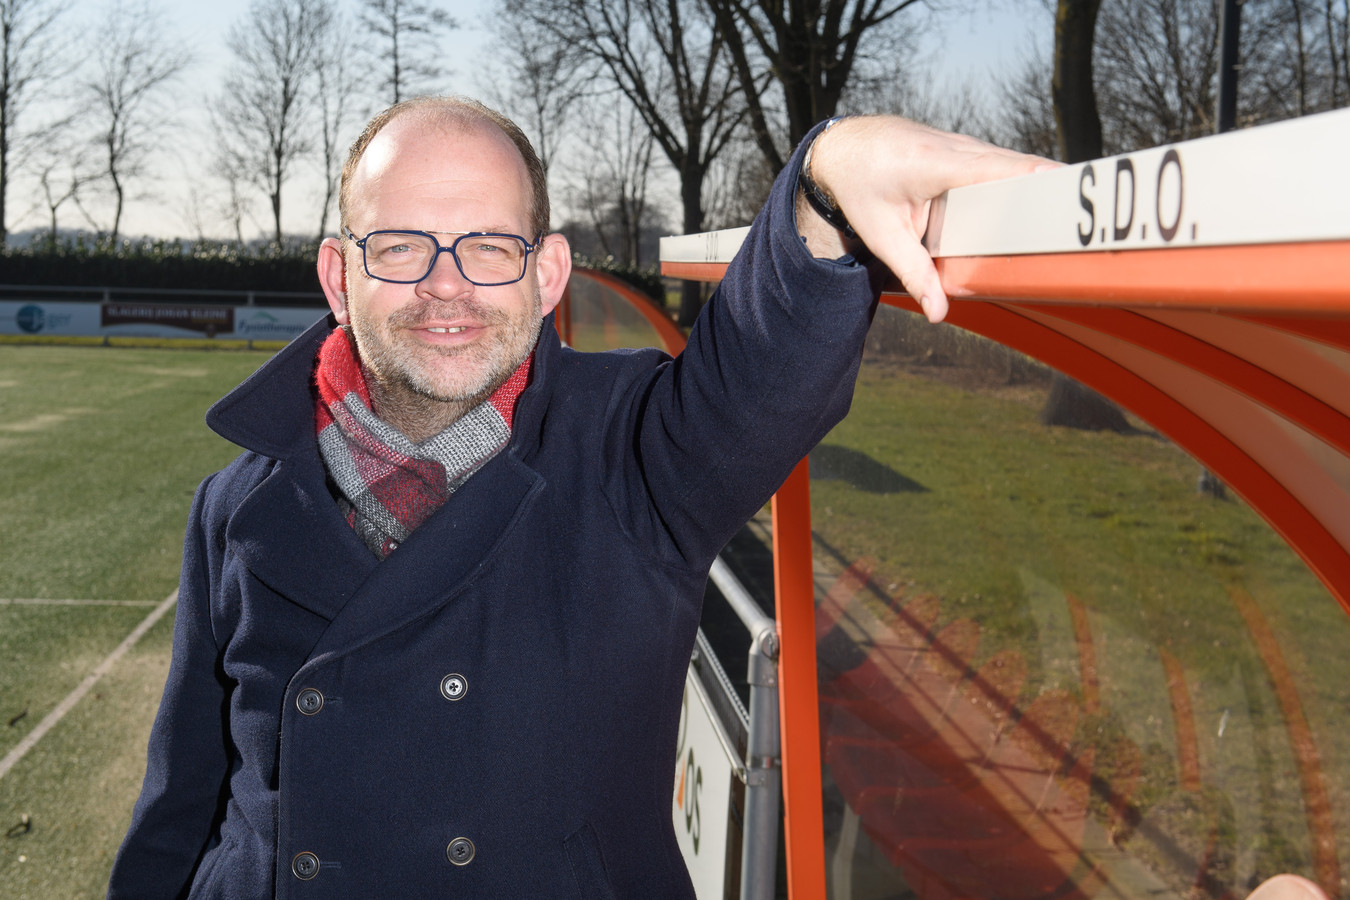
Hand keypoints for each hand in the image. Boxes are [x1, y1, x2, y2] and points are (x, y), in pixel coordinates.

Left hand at [804, 116, 1051, 322]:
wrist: (842, 147)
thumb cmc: (859, 187)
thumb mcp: (880, 235)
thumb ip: (913, 273)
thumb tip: (938, 312)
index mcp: (933, 164)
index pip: (996, 168)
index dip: (1034, 177)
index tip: (1070, 190)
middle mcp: (954, 147)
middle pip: (1015, 166)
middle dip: (1050, 187)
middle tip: (1086, 216)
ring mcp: (962, 143)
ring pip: (1011, 163)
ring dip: (1039, 184)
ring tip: (1075, 212)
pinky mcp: (965, 148)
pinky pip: (999, 164)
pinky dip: (1020, 180)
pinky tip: (1042, 202)